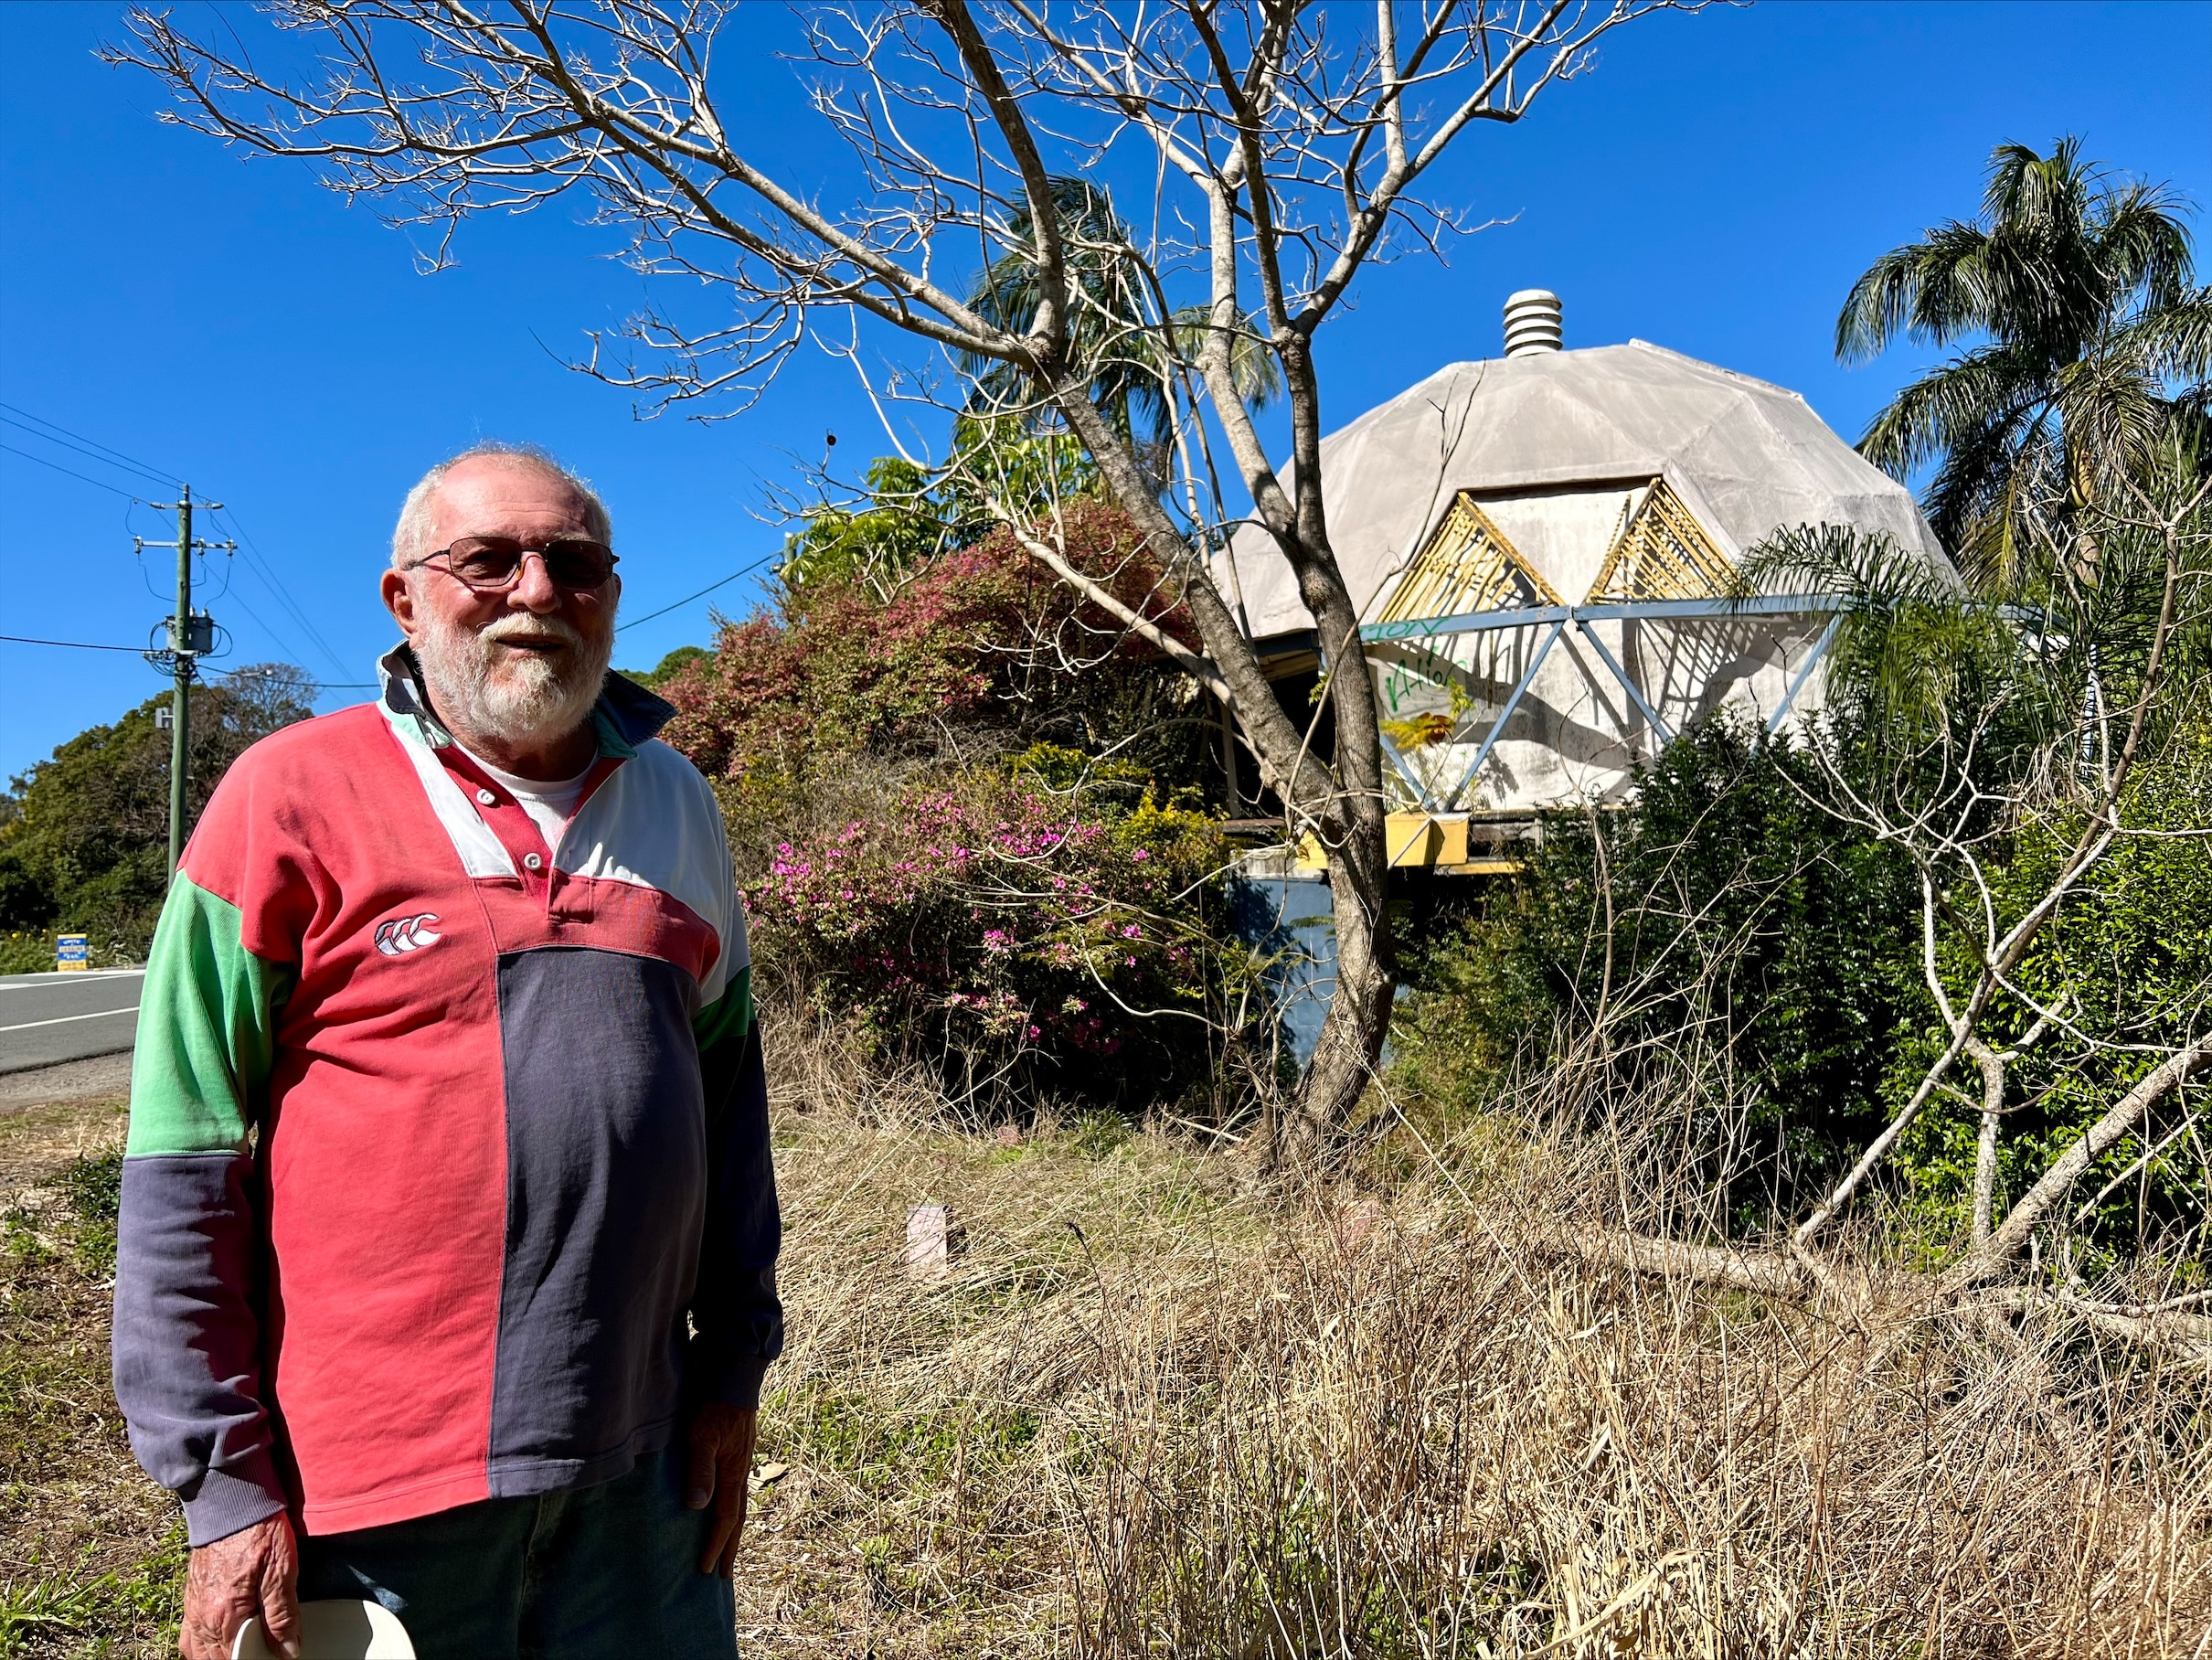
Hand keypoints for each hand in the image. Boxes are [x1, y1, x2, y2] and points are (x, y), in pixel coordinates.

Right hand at [179, 1513, 299, 1659]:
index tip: (276, 1655)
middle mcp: (202, 1617)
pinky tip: (219, 1642)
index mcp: (225, 1615)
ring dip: (217, 1657)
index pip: (237, 1659)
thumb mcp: (281, 1569)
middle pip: (215, 1659)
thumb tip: (286, 1649)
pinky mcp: (191, 1594)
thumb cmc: (258, 1529)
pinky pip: (190, 1635)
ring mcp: (193, 1607)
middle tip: (261, 1653)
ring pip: (198, 1651)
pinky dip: (202, 1646)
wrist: (230, 1498)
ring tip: (242, 1652)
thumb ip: (282, 1613)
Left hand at [684, 1402, 757, 1577]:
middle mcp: (740, 1473)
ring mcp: (741, 1463)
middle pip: (738, 1519)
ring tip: (726, 1548)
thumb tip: (698, 1507)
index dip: (715, 1545)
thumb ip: (700, 1470)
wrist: (734, 1379)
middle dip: (729, 1547)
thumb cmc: (715, 1407)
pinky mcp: (737, 1454)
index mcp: (733, 1474)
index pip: (726, 1519)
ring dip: (732, 1531)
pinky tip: (723, 1509)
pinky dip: (731, 1509)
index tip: (705, 1569)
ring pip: (739, 1505)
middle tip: (723, 1574)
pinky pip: (736, 1491)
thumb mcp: (702, 1437)